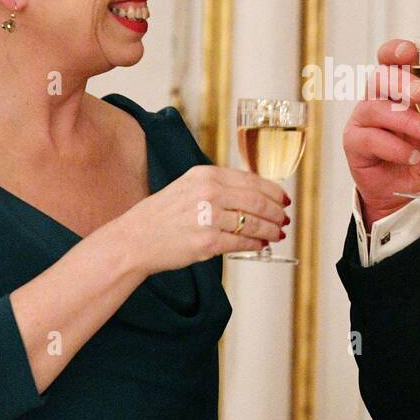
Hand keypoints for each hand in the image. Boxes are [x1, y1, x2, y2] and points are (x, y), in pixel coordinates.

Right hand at [121, 165, 288, 277]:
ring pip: (254, 223)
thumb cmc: (162, 215)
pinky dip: (256, 244)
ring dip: (271, 230)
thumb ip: (218, 186)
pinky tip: (262, 245)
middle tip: (285, 219)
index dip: (273, 192)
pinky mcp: (207, 242)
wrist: (134, 239)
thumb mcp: (188, 186)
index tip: (283, 199)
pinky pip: (242, 242)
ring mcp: (208, 217)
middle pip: (258, 201)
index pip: (252, 180)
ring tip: (278, 233)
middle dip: (277, 212)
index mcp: (206, 174)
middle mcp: (209, 192)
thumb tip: (255, 194)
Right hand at [343, 38, 419, 225]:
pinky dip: (395, 148)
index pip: (390, 60)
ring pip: (375, 108)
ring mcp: (363, 121)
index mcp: (397, 90)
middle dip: (401, 82)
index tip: (411, 52)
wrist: (403, 195)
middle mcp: (377, 100)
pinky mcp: (355, 143)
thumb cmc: (419, 156)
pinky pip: (370, 138)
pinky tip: (411, 156)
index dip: (396, 50)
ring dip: (404, 120)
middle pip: (379, 77)